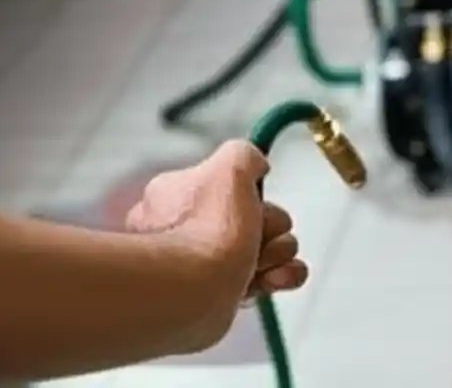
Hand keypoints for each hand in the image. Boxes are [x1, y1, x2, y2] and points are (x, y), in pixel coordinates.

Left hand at [125, 141, 308, 342]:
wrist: (193, 294)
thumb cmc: (207, 231)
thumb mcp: (231, 167)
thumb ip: (245, 155)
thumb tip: (255, 165)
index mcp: (172, 195)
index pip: (224, 186)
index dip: (249, 192)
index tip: (253, 199)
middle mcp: (179, 231)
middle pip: (249, 217)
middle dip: (270, 225)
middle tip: (260, 233)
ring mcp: (198, 265)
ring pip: (260, 249)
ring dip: (278, 251)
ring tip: (264, 261)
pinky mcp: (217, 296)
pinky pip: (260, 279)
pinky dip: (278, 277)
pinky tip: (278, 278)